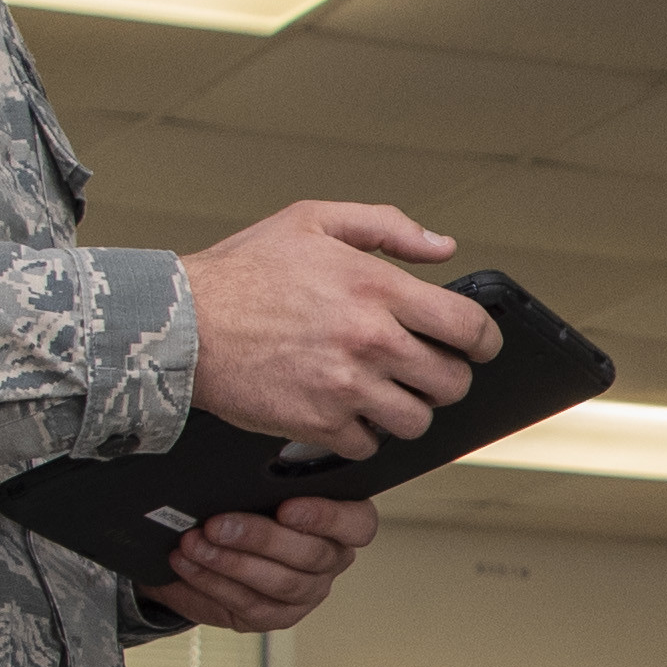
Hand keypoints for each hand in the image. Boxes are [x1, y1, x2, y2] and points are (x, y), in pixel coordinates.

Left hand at [154, 496, 372, 632]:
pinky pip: (247, 605)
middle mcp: (332, 561)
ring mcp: (306, 593)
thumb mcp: (266, 487)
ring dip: (229, 563)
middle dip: (259, 539)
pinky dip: (211, 584)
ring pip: (278, 584)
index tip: (285, 508)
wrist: (220, 543)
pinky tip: (187, 566)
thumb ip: (268, 481)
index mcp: (343, 524)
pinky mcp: (276, 617)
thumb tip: (243, 473)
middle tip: (216, 525)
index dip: (326, 518)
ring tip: (193, 545)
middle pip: (310, 555)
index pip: (358, 524)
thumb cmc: (252, 506)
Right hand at [179, 202, 503, 454]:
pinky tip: (345, 410)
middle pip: (451, 382)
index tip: (479, 346)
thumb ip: (387, 228)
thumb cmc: (243, 272)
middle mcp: (370, 340)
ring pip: (417, 420)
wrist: (181, 326)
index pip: (468, 327)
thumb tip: (443, 247)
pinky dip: (362, 434)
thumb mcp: (313, 221)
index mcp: (378, 287)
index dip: (485, 341)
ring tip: (386, 392)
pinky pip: (368, 445)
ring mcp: (346, 387)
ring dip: (407, 409)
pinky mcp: (318, 424)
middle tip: (425, 370)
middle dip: (446, 378)